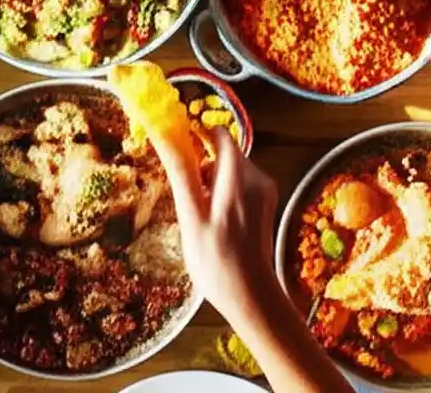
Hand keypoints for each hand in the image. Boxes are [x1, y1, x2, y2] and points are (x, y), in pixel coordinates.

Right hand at [157, 126, 279, 317]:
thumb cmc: (215, 258)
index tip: (178, 153)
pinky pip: (239, 187)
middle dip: (202, 168)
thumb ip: (181, 171)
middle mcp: (257, 178)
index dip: (197, 136)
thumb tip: (165, 135)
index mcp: (239, 176)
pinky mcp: (265, 206)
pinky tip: (214, 222)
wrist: (250, 295)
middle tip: (188, 199)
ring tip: (199, 215)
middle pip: (224, 154)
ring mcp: (264, 193)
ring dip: (210, 184)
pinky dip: (222, 195)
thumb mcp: (190, 215)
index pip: (219, 135)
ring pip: (230, 171)